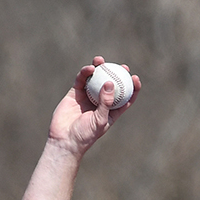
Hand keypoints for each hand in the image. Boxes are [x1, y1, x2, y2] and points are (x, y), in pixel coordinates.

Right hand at [23, 56, 140, 199]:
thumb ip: (105, 102)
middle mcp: (100, 102)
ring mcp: (88, 96)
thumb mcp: (99, 120)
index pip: (126, 97)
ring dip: (100, 68)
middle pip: (112, 85)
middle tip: (122, 66)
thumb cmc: (85, 134)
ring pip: (96, 79)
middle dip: (118, 74)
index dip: (132, 87)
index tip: (134, 78)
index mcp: (111, 111)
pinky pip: (81, 80)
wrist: (65, 139)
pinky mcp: (75, 93)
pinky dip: (85, 73)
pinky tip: (90, 68)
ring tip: (101, 60)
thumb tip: (110, 83)